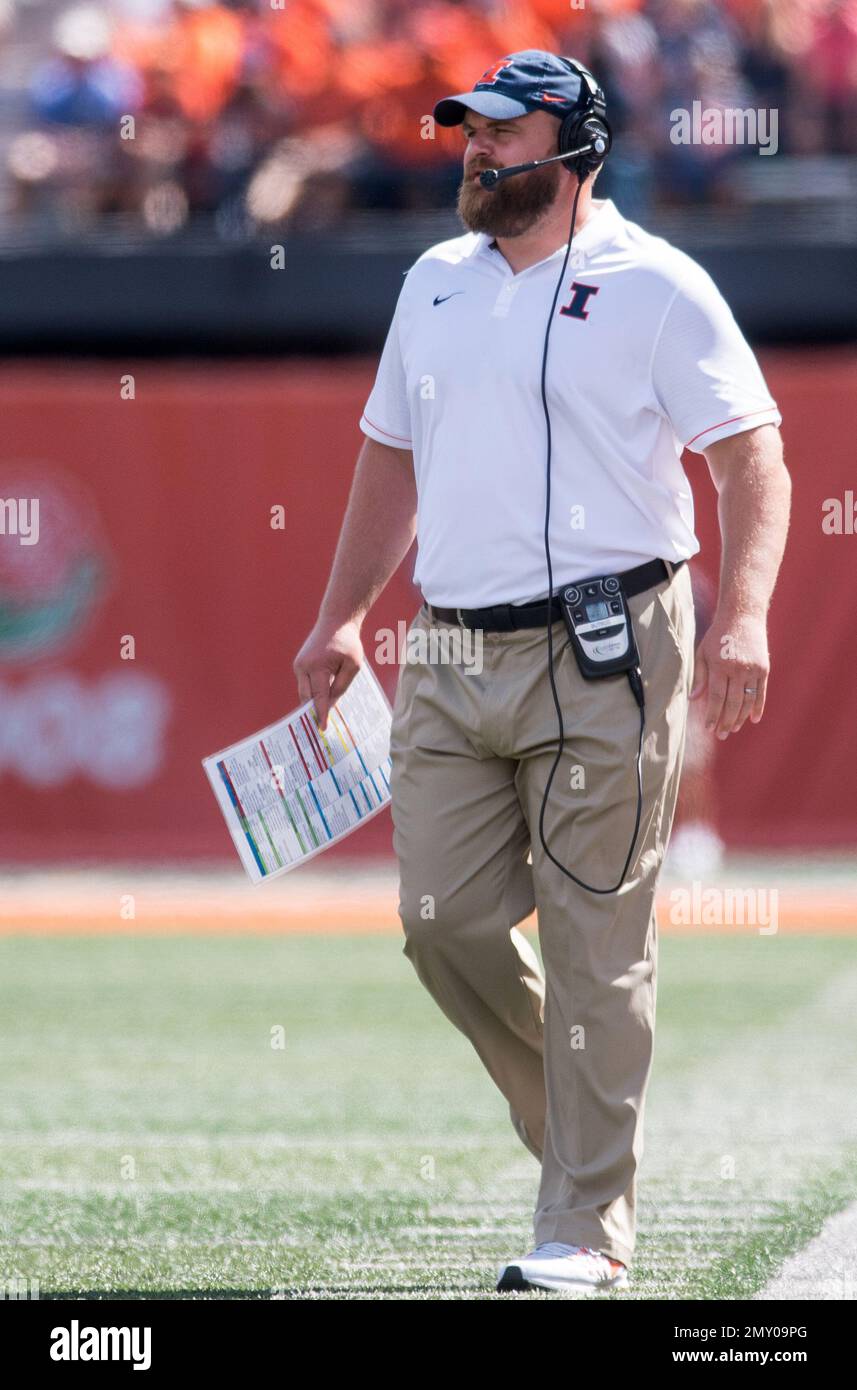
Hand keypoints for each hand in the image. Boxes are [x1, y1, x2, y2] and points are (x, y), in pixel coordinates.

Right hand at [293, 618, 363, 731]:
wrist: (335, 621)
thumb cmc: (347, 643)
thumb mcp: (352, 665)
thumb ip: (341, 686)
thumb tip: (329, 704)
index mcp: (317, 666)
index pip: (319, 696)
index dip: (321, 714)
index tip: (322, 728)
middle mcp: (303, 666)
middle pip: (307, 697)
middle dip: (313, 711)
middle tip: (320, 728)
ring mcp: (299, 665)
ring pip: (304, 692)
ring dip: (313, 702)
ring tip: (320, 716)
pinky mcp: (299, 664)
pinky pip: (306, 684)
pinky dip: (312, 692)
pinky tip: (320, 700)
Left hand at [689, 610, 768, 738]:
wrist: (742, 617)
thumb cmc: (718, 635)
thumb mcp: (703, 652)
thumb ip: (700, 676)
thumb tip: (693, 699)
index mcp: (720, 666)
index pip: (716, 697)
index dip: (712, 714)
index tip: (708, 728)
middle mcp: (738, 669)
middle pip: (732, 703)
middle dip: (726, 721)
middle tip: (721, 735)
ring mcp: (753, 669)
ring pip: (747, 700)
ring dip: (740, 717)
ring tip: (733, 729)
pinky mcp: (763, 669)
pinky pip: (761, 693)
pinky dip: (758, 707)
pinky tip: (753, 719)